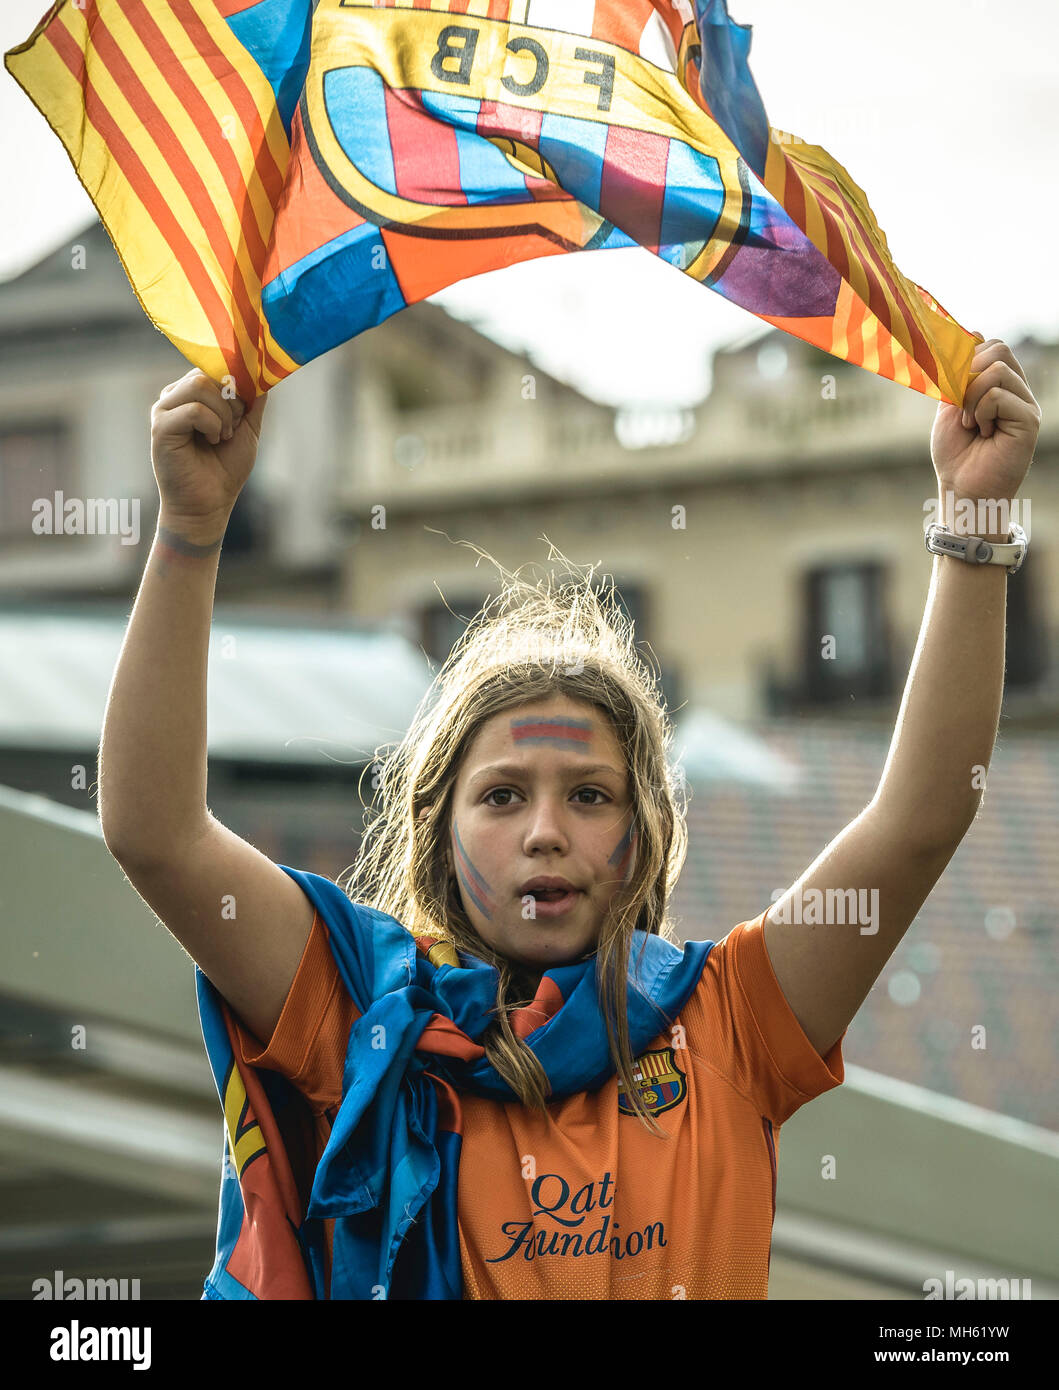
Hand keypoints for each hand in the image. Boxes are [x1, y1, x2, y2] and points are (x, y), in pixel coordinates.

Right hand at [150, 369, 267, 525]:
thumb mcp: (248, 428)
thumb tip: (261, 370)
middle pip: (207, 372)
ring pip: (199, 385)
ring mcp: (164, 410)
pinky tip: (213, 441)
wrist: (209, 504)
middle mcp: (174, 397)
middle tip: (233, 429)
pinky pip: (193, 409)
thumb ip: (253, 400)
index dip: (236, 383)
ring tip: (223, 436)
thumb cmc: (225, 469)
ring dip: (223, 413)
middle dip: (232, 400)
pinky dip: (212, 425)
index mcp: (191, 394)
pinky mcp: (160, 427)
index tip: (244, 409)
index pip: (213, 366)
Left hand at [931, 339, 1040, 507]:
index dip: (967, 357)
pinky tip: (982, 433)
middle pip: (999, 349)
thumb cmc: (955, 453)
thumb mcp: (950, 405)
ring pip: (996, 370)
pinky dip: (980, 412)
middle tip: (960, 405)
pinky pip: (998, 395)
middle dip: (968, 373)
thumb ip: (959, 374)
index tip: (952, 384)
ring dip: (971, 397)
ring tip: (971, 424)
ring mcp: (1026, 403)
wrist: (961, 488)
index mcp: (1000, 385)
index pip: (992, 346)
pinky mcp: (1029, 419)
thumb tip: (974, 332)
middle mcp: (1018, 390)